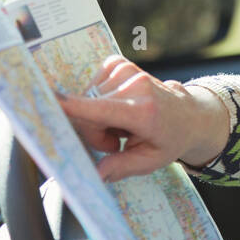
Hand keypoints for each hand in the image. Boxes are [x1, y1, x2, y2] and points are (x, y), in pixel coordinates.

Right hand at [49, 55, 228, 183]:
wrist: (189, 114)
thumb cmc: (169, 139)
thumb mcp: (150, 161)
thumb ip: (121, 167)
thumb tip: (95, 175)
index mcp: (143, 111)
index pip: (102, 109)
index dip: (75, 107)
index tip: (51, 102)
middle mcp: (135, 86)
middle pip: (88, 112)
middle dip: (95, 132)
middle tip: (117, 140)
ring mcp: (127, 71)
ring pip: (88, 100)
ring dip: (98, 116)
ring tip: (121, 123)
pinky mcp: (119, 64)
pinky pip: (93, 85)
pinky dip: (100, 100)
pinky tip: (116, 105)